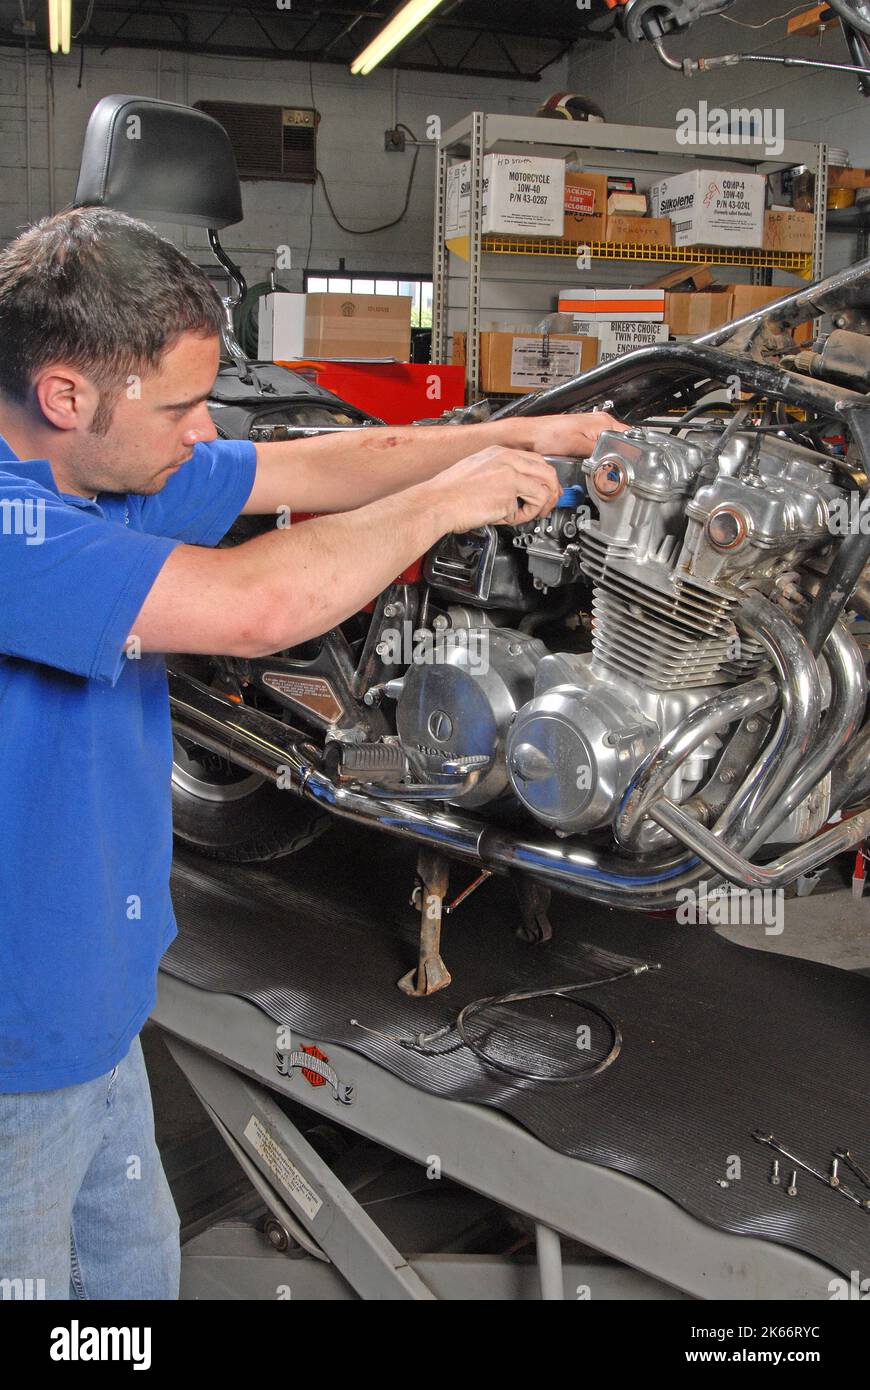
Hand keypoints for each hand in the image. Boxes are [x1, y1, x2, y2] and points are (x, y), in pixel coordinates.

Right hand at [428, 445, 560, 532]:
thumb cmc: (449, 494)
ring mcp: (509, 474)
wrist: (436, 502)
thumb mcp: (476, 473)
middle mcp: (507, 459)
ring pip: (544, 489)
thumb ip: (499, 477)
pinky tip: (506, 518)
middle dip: (552, 492)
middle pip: (547, 471)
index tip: (546, 491)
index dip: (544, 478)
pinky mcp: (509, 491)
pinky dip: (523, 516)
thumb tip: (514, 493)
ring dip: (537, 506)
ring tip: (522, 515)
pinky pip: (530, 506)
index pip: (535, 461)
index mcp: (498, 453)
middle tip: (546, 506)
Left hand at [522, 410, 627, 458]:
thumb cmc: (545, 435)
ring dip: (608, 458)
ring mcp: (592, 429)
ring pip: (610, 447)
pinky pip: (599, 448)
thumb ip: (598, 453)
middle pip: (621, 443)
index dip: (631, 452)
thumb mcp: (576, 446)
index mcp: (602, 421)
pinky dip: (598, 457)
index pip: (629, 435)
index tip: (628, 465)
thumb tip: (614, 462)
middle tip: (612, 470)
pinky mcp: (584, 437)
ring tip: (601, 467)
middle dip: (619, 457)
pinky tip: (591, 463)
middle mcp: (599, 422)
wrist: (528, 436)